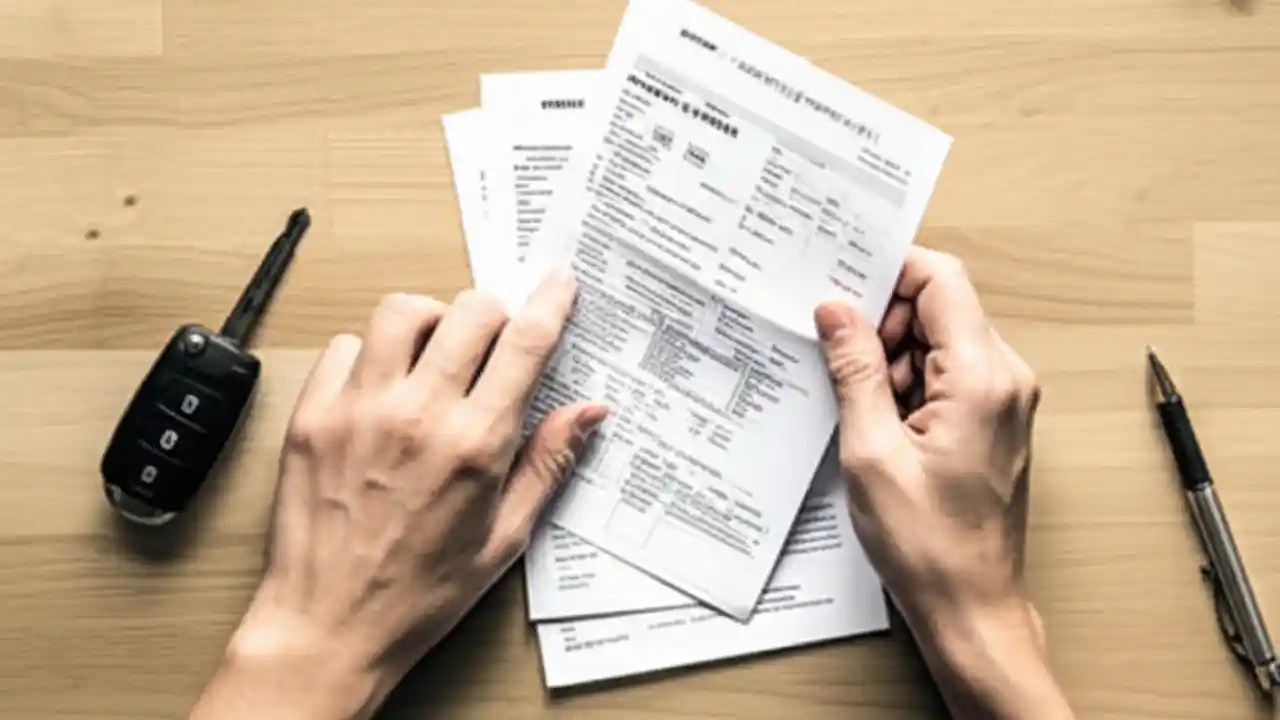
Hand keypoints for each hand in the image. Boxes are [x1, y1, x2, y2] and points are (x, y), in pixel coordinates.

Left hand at [191, 270, 606, 719]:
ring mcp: (359, 410)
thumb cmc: (419, 593)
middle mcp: (418, 416)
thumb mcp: (505, 537)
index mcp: (475, 446)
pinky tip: (383, 383)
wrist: (328, 626)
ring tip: (438, 349)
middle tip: (497, 333)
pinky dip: (370, 350)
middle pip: (470, 310)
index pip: (524, 344)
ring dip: (432, 317)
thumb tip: (590, 411)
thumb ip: (548, 463)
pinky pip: (344, 346)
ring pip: (402, 310)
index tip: (559, 284)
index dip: (550, 302)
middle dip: (495, 309)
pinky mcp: (312, 416)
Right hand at [815, 247, 1070, 718]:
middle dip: (884, 325)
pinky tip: (880, 427)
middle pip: (940, 306)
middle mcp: (1004, 378)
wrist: (970, 606)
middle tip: (842, 364)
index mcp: (980, 377)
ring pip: (939, 341)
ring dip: (892, 360)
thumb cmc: (928, 544)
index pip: (941, 279)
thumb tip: (835, 310)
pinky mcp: (992, 420)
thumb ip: (854, 370)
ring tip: (864, 414)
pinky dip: (907, 386)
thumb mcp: (871, 451)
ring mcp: (1003, 399)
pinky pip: (945, 374)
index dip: (888, 273)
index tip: (843, 289)